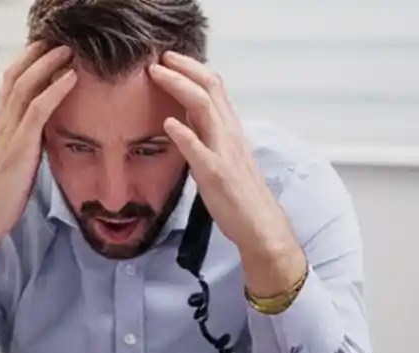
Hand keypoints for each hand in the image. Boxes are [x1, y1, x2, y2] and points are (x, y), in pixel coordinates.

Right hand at [0, 42, 75, 277]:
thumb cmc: (3, 195)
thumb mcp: (19, 163)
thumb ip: (30, 144)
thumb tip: (49, 136)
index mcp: (1, 126)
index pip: (12, 83)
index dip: (29, 62)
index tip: (49, 47)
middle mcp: (1, 123)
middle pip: (17, 75)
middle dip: (38, 53)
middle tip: (60, 37)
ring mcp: (8, 134)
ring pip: (25, 87)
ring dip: (49, 64)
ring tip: (70, 48)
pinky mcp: (18, 148)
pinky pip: (37, 110)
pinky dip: (55, 90)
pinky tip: (71, 77)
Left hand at [148, 52, 305, 296]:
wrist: (261, 226)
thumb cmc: (240, 196)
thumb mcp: (223, 157)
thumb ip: (206, 135)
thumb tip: (182, 117)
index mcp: (231, 131)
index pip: (214, 87)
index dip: (191, 69)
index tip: (169, 60)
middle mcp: (230, 135)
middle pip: (209, 88)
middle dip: (182, 68)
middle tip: (158, 58)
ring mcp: (224, 153)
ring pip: (204, 108)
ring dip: (178, 87)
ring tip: (156, 74)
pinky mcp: (217, 175)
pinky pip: (200, 150)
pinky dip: (184, 134)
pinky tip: (167, 124)